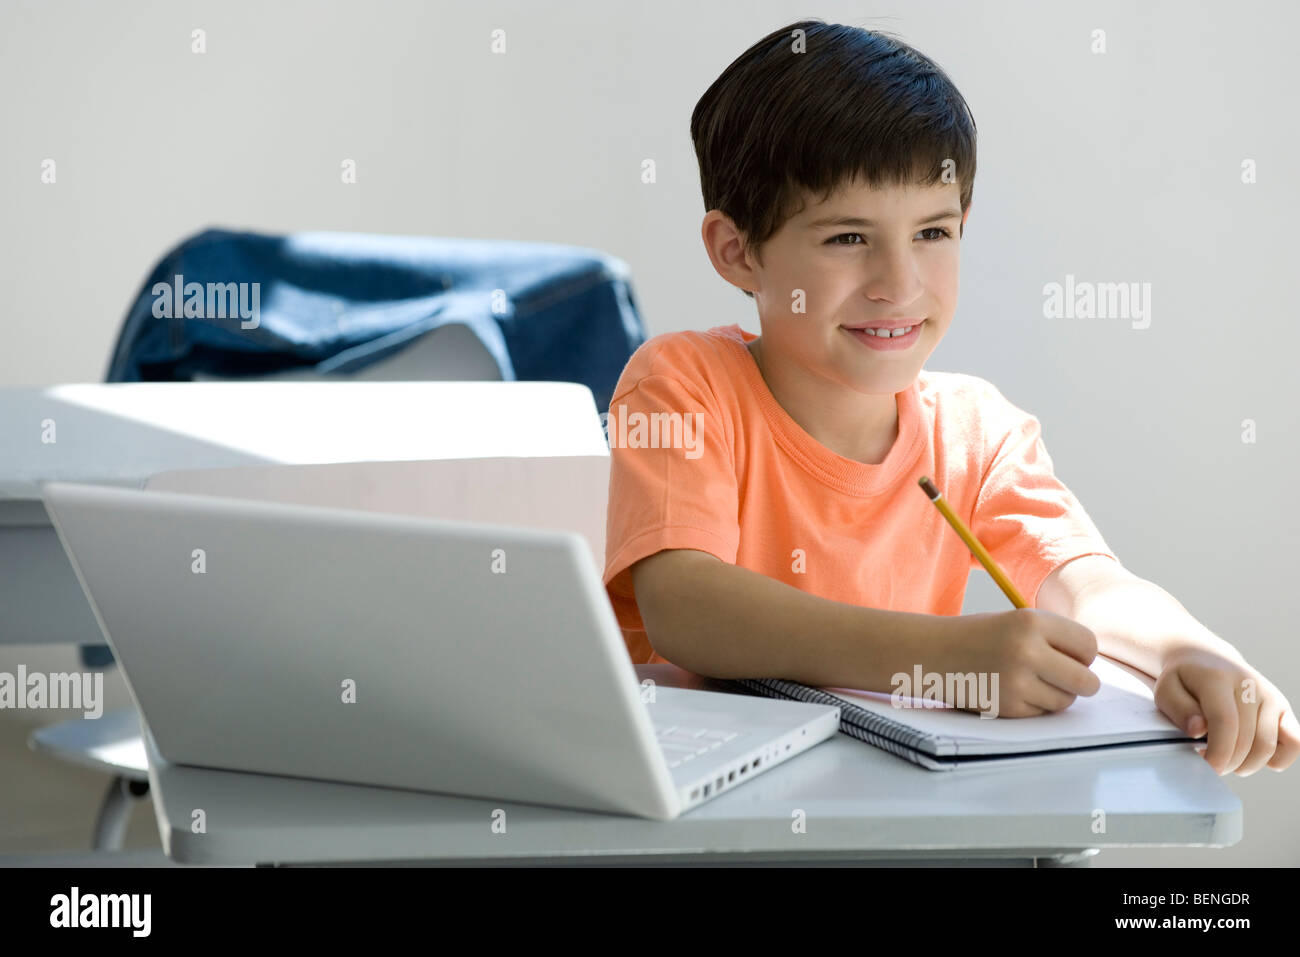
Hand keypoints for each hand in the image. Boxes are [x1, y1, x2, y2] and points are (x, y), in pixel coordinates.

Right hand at [946, 608, 1101, 717]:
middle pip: (1087, 681)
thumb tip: (1095, 670)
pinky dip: (1033, 705)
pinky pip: (1042, 713)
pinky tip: (1011, 690)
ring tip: (1029, 679)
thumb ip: (1055, 639)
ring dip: (1055, 694)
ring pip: (1066, 701)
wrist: (932, 652)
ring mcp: (1017, 682)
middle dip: (1081, 681)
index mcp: (1030, 622)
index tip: (1069, 654)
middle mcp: (1026, 651)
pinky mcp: (1008, 707)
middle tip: (1064, 676)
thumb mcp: (1017, 622)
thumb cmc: (980, 636)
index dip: (1082, 653)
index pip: (1088, 645)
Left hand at [1154, 646, 1299, 774]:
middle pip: (1246, 740)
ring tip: (1226, 758)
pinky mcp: (1283, 708)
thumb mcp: (1167, 689)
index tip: (1206, 767)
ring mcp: (1270, 696)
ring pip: (1267, 747)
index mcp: (1218, 678)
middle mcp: (1250, 685)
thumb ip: (1178, 709)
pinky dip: (1277, 759)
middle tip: (1209, 761)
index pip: (1225, 722)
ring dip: (1245, 765)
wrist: (1206, 658)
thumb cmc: (1185, 680)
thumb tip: (1198, 730)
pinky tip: (1253, 756)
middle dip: (1226, 762)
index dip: (1217, 753)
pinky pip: (1294, 744)